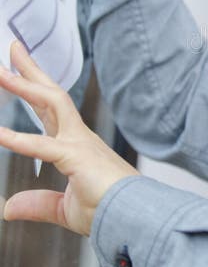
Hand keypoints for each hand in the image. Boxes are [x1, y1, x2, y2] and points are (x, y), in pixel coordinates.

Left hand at [0, 41, 138, 235]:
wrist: (136, 218)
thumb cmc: (110, 211)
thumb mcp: (64, 209)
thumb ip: (37, 205)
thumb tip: (9, 208)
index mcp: (76, 146)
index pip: (50, 110)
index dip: (34, 88)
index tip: (16, 69)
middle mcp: (78, 137)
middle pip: (51, 95)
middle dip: (30, 70)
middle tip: (12, 47)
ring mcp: (79, 143)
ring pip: (51, 103)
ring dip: (24, 86)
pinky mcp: (77, 157)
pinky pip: (43, 146)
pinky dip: (18, 139)